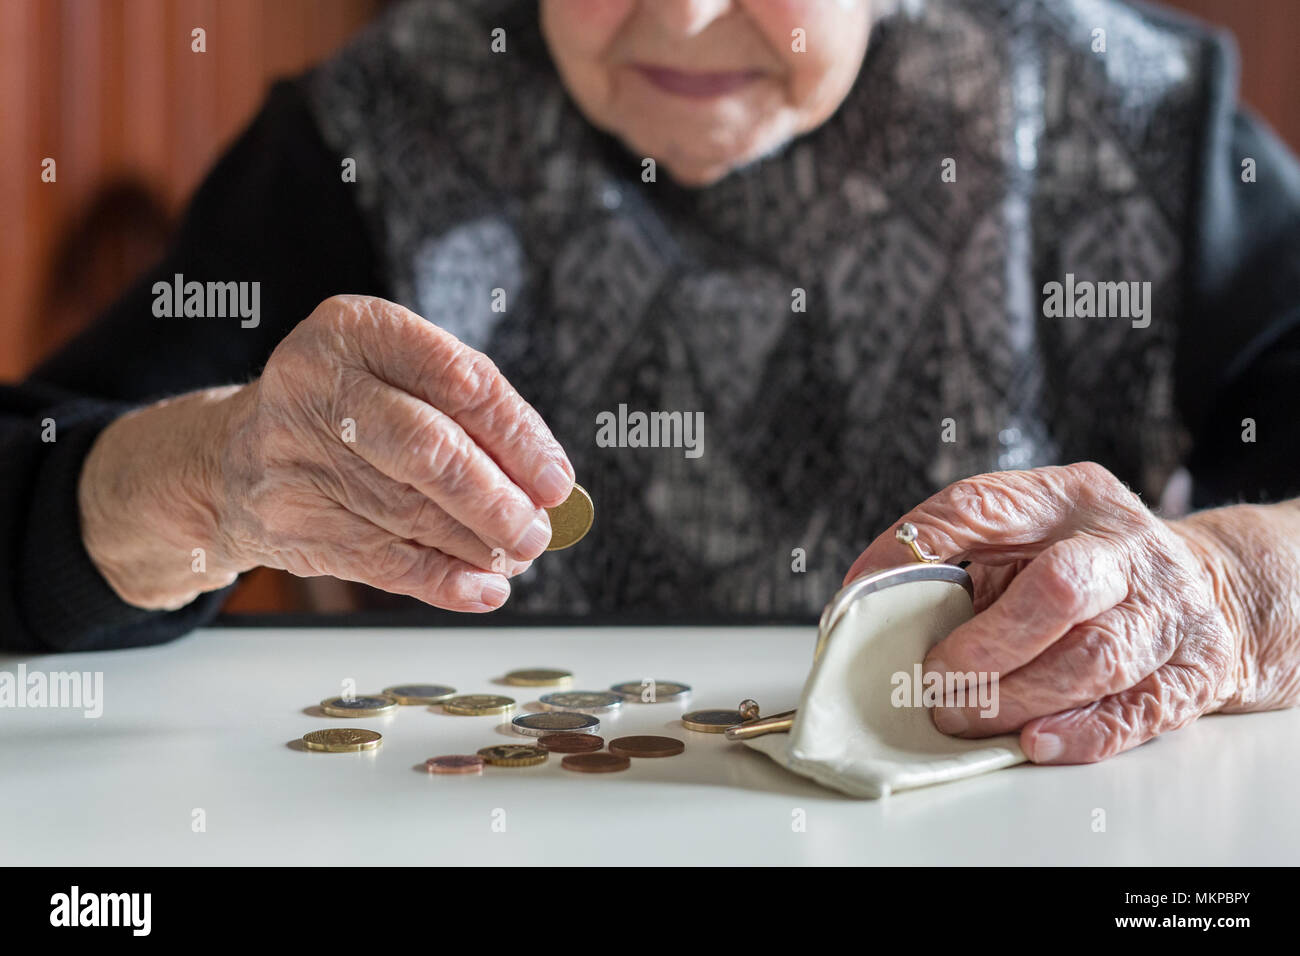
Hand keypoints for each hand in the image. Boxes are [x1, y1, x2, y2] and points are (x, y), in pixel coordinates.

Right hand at [81, 295, 572, 611]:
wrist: (232, 457)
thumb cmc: (346, 410)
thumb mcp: (395, 376)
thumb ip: (468, 415)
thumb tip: (545, 484)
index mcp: (355, 329)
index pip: (458, 379)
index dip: (518, 436)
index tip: (556, 480)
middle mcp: (316, 384)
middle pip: (428, 450)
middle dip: (496, 499)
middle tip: (537, 532)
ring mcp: (292, 454)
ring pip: (409, 512)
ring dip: (477, 544)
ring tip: (517, 555)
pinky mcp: (286, 520)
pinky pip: (381, 560)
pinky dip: (441, 580)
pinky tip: (481, 588)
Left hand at [843, 462, 1256, 763]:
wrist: (1209, 587)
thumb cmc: (1086, 565)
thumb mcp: (1028, 535)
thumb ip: (960, 556)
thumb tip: (869, 599)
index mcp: (1068, 498)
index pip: (983, 505)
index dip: (917, 546)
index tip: (865, 590)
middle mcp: (1125, 546)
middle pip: (1058, 589)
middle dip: (985, 646)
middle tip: (933, 679)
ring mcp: (1168, 608)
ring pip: (1094, 659)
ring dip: (1016, 697)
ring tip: (962, 716)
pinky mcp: (1193, 670)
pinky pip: (1135, 710)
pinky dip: (1079, 732)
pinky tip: (1034, 740)